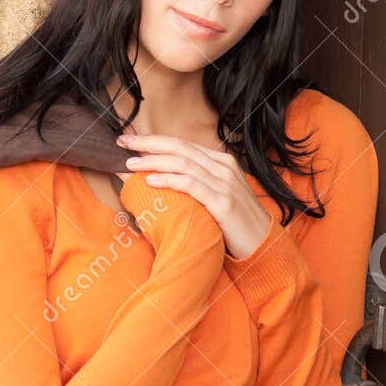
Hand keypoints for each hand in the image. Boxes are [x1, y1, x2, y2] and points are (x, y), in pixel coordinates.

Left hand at [115, 130, 274, 258]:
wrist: (262, 245)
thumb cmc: (233, 222)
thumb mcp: (216, 195)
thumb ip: (195, 182)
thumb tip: (159, 176)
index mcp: (221, 162)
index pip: (183, 144)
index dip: (155, 140)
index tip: (131, 140)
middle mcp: (223, 168)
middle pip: (180, 148)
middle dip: (149, 143)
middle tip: (123, 142)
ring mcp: (225, 184)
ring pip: (183, 164)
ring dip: (154, 162)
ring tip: (130, 164)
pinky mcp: (223, 202)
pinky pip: (191, 185)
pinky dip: (169, 180)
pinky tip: (151, 181)